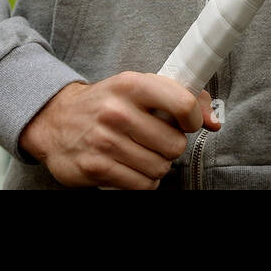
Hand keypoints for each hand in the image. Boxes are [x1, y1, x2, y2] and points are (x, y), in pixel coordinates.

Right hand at [18, 72, 220, 188]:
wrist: (56, 120)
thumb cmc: (107, 102)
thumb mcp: (139, 88)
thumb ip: (179, 97)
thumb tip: (214, 121)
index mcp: (132, 84)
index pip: (182, 103)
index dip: (193, 118)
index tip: (187, 122)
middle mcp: (118, 111)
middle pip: (174, 144)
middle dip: (171, 146)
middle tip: (157, 139)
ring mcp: (105, 140)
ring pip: (160, 168)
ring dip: (157, 165)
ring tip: (141, 152)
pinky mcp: (96, 167)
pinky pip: (142, 186)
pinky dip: (143, 181)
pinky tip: (131, 166)